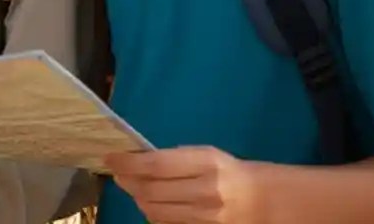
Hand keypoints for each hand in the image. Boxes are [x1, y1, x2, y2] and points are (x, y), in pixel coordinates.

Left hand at [104, 146, 263, 223]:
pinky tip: (151, 202)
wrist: (262, 203)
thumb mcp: (207, 155)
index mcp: (207, 164)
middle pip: (150, 191)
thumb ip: (175, 159)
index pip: (157, 165)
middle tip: (119, 172)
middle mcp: (205, 192)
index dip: (128, 163)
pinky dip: (152, 212)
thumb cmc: (230, 172)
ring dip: (137, 198)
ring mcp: (204, 217)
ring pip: (153, 211)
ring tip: (134, 186)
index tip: (110, 157)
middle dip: (128, 181)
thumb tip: (136, 160)